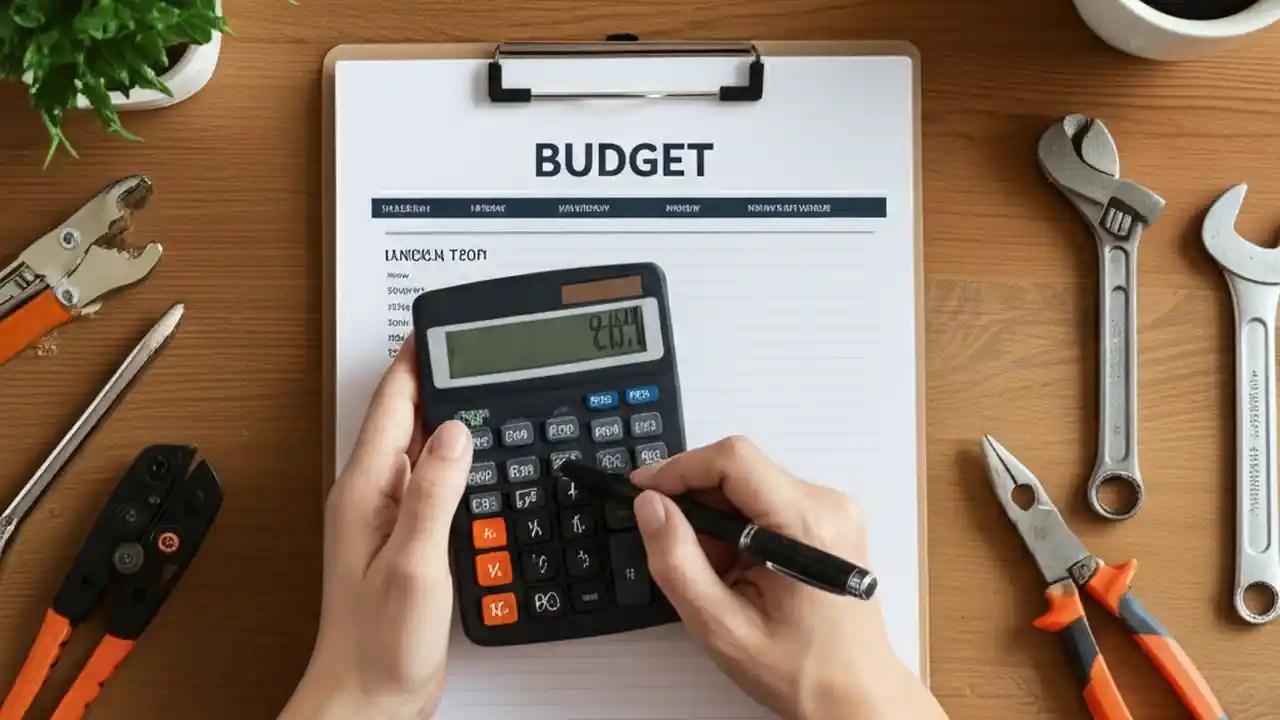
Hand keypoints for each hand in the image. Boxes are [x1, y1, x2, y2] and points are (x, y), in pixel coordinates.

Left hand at [281, 341, 471, 719]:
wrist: (369, 698)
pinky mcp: (405, 537)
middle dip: (436, 377)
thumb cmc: (379, 643)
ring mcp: (387, 515)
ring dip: (446, 415)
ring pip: (419, 446)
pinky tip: (478, 457)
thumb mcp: (412, 562)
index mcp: (365, 489)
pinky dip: (454, 457)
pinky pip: (430, 479)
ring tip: (482, 387)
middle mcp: (371, 494)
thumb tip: (454, 429)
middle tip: (474, 348)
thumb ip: (431, 492)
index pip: (392, 405)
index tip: (440, 327)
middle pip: (405, 417)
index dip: (416, 361)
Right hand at [630, 437, 946, 719]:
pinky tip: (739, 570)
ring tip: (717, 574)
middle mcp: (828, 506)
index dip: (680, 467)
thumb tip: (651, 507)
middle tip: (682, 553)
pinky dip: (740, 526)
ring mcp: (833, 510)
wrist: (856, 695)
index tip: (643, 489)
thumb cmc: (802, 671)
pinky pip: (769, 500)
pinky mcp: (829, 520)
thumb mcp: (722, 627)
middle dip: (698, 503)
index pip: (734, 460)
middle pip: (741, 469)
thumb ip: (678, 562)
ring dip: (718, 518)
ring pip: (751, 484)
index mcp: (807, 526)